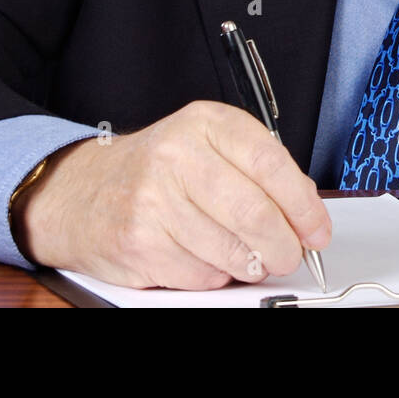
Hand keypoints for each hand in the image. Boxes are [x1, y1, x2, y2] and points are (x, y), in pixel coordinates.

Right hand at [11, 100, 331, 289]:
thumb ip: (259, 170)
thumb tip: (307, 214)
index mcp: (206, 124)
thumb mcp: (210, 145)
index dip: (303, 205)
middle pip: (254, 213)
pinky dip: (215, 275)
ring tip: (251, 258)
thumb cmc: (158, 169)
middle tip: (290, 254)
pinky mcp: (138, 243)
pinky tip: (206, 258)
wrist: (81, 192)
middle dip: (284, 245)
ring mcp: (153, 200)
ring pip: (231, 251)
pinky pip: (200, 275)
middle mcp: (177, 155)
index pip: (270, 164)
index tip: (316, 229)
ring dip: (252, 265)